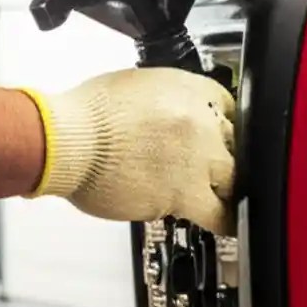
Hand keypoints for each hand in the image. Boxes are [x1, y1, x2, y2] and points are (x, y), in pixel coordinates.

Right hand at [21, 68, 235, 233]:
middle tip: (220, 167)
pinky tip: (227, 220)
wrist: (67, 141)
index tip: (223, 137)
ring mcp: (199, 158)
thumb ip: (167, 100)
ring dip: (229, 187)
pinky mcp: (186, 193)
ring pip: (236, 178)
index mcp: (192, 89)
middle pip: (239, 143)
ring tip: (227, 195)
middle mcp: (202, 121)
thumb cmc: (87, 116)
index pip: (230, 107)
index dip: (225, 126)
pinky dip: (226, 219)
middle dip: (229, 155)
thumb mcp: (136, 86)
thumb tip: (172, 115)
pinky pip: (220, 213)